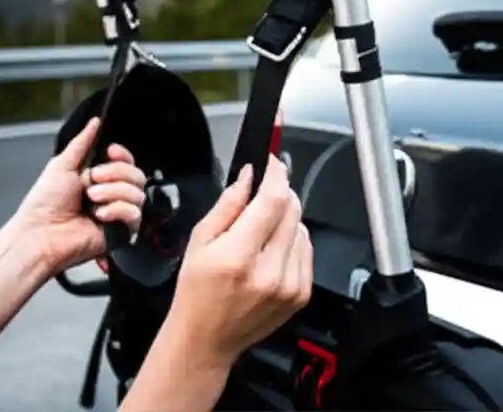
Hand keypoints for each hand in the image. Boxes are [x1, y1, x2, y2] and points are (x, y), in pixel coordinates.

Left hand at [12, 117, 147, 273]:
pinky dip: (117, 210)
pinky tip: (99, 216)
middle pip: (137, 175)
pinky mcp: (122, 233)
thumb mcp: (62, 165)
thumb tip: (96, 121)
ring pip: (137, 193)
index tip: (110, 152)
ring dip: (113, 192)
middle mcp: (112, 196)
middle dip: (116, 173)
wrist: (40, 233)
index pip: (127, 163)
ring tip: (92, 200)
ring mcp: (118, 214)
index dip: (124, 155)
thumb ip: (82, 143)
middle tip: (92, 181)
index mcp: (100, 180)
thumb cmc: (45, 202)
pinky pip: (135, 214)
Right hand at [164, 155, 311, 365]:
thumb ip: (227, 205)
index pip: (273, 200)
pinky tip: (270, 251)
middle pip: (292, 210)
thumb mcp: (199, 242)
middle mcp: (269, 272)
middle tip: (260, 196)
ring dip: (285, 219)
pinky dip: (292, 241)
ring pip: (302, 227)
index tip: (272, 162)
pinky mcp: (301, 294)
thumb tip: (249, 176)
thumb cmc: (196, 293)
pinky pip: (306, 249)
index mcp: (238, 256)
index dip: (276, 174)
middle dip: (279, 194)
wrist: (206, 340)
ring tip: (259, 235)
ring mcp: (289, 285)